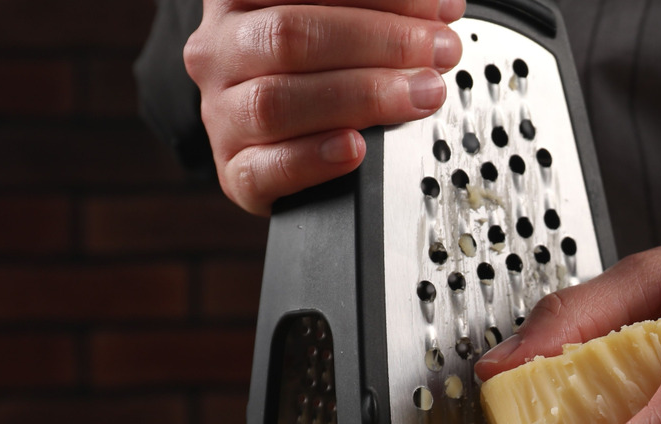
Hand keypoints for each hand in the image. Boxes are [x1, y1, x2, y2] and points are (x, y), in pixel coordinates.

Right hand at [184, 0, 465, 214]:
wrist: (264, 138)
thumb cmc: (307, 69)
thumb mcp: (333, 21)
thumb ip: (374, 12)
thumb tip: (439, 8)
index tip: (438, 7)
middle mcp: (221, 50)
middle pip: (290, 35)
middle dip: (380, 42)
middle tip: (439, 52)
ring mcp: (221, 113)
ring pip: (276, 101)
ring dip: (361, 97)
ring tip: (419, 96)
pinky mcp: (233, 170)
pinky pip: (263, 168)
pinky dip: (314, 159)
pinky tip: (354, 148)